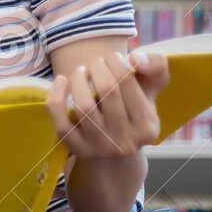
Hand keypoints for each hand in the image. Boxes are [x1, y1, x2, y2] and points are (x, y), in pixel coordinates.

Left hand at [46, 50, 167, 161]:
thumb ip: (155, 68)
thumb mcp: (150, 91)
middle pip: (107, 90)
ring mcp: (100, 146)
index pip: (127, 81)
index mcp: (147, 124)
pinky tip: (60, 81)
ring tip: (80, 71)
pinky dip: (56, 98)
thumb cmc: (132, 110)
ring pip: (84, 106)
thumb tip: (136, 58)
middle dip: (97, 67)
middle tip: (95, 63)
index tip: (112, 58)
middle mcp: (126, 139)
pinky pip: (62, 123)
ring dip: (78, 80)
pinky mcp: (77, 149)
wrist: (116, 153)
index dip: (115, 61)